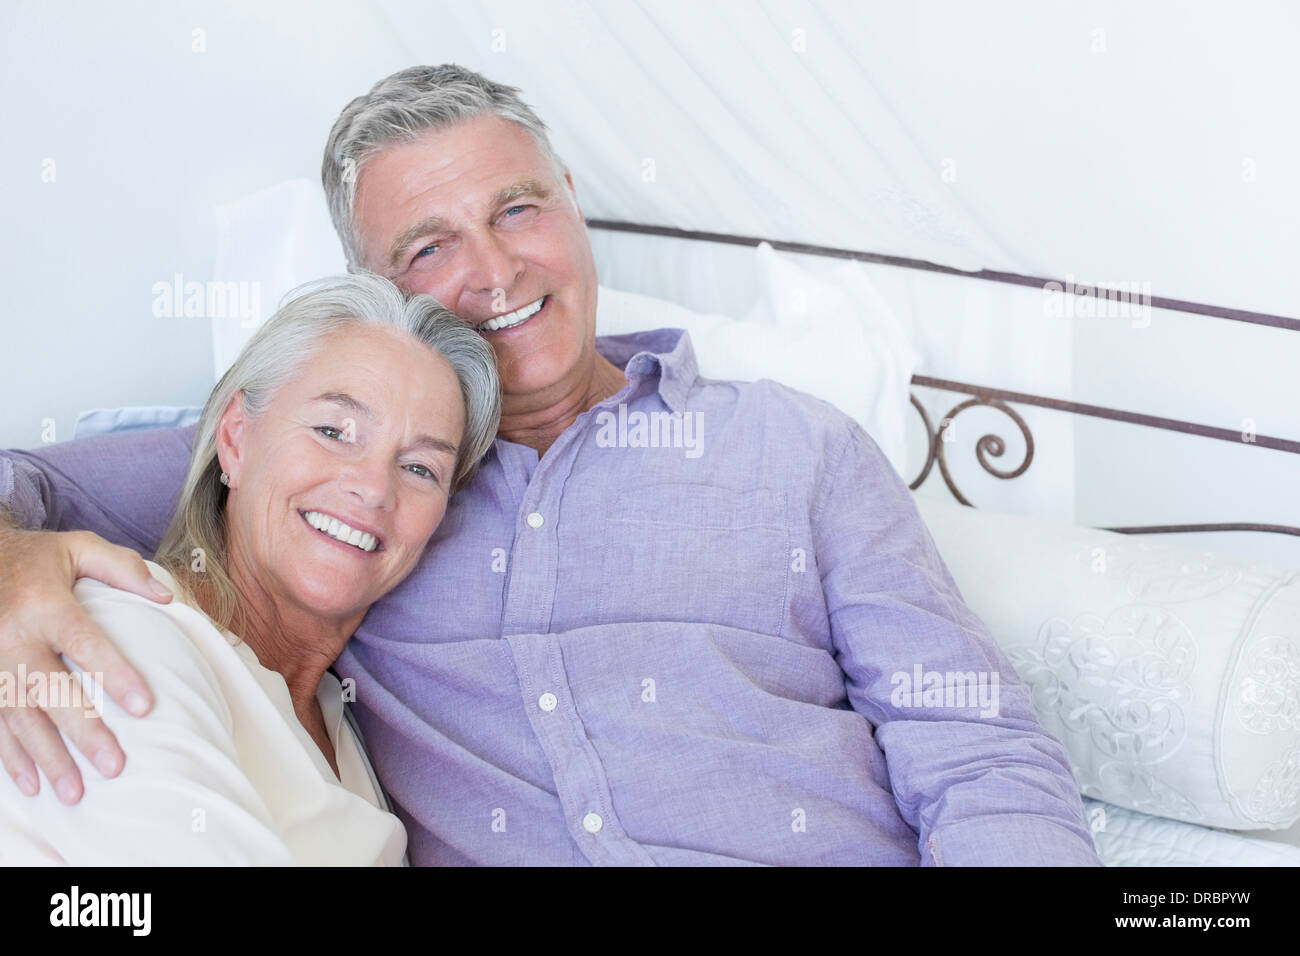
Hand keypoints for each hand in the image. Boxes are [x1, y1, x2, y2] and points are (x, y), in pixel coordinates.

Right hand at [0, 524, 170, 802]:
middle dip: (82, 732)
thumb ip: (122, 567)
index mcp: (44, 603)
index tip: (143, 707)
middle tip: (113, 766)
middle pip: (51, 691)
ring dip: (47, 757)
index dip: (114, 674)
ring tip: (76, 793)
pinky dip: (11, 758)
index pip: (85, 643)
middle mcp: (14, 637)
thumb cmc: (36, 558)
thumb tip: (167, 597)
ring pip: (19, 718)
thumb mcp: (78, 547)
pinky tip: (31, 785)